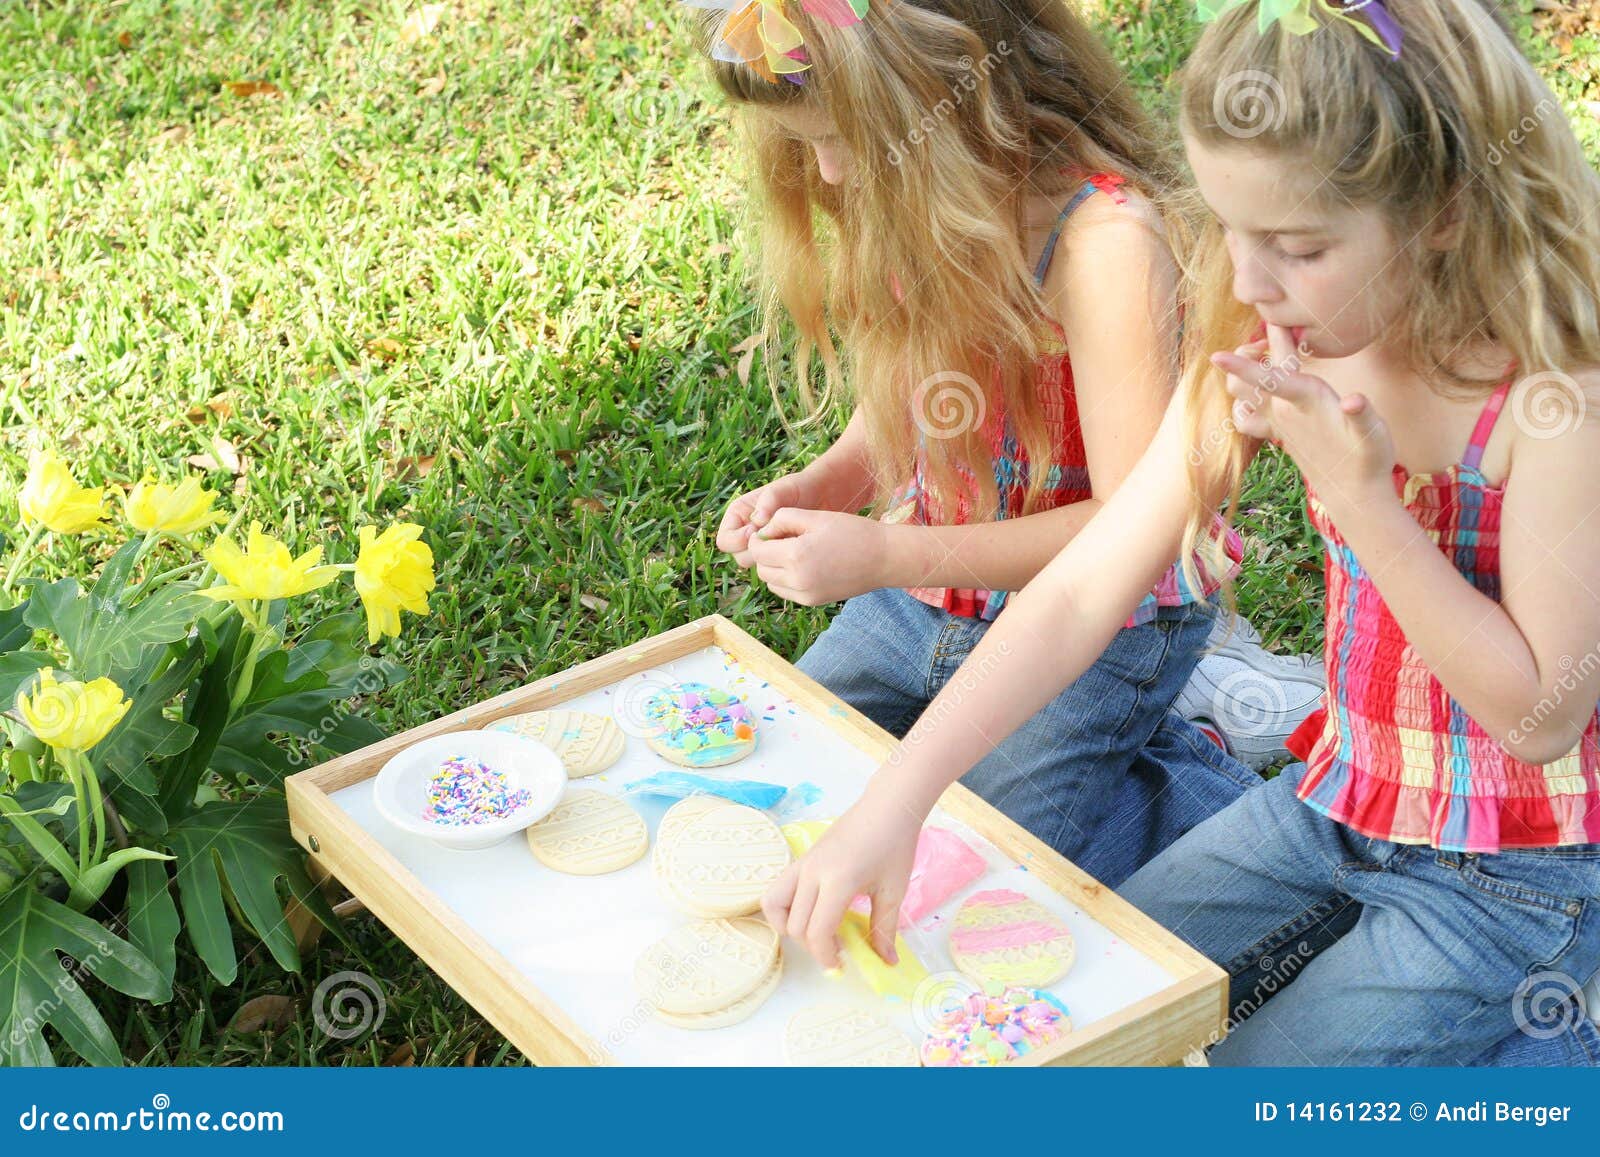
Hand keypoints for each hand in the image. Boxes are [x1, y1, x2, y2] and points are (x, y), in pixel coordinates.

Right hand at [716, 474, 809, 567]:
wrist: (819, 497)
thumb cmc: (797, 489)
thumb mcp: (782, 489)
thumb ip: (768, 501)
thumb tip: (757, 520)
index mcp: (737, 516)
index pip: (725, 540)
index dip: (737, 540)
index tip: (756, 531)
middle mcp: (744, 533)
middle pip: (739, 557)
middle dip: (756, 551)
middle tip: (776, 539)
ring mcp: (760, 546)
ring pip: (756, 565)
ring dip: (770, 557)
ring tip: (787, 542)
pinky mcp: (776, 554)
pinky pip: (773, 566)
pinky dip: (782, 561)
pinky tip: (795, 548)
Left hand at [745, 508, 894, 605]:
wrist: (883, 558)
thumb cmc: (852, 532)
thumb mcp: (816, 517)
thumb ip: (783, 519)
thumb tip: (762, 531)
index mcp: (795, 555)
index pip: (757, 550)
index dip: (758, 538)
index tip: (770, 530)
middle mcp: (797, 580)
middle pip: (761, 569)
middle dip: (765, 554)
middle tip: (782, 540)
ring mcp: (805, 594)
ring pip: (771, 583)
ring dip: (774, 568)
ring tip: (793, 552)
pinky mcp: (813, 601)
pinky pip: (786, 592)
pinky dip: (786, 580)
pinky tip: (803, 565)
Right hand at [762, 786, 921, 968]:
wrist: (887, 807)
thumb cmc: (895, 846)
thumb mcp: (893, 891)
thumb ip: (885, 930)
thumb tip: (887, 962)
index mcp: (837, 881)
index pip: (817, 932)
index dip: (826, 957)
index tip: (841, 966)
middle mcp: (812, 872)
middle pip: (795, 926)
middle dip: (814, 947)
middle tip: (838, 950)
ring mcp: (802, 864)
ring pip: (773, 906)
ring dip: (789, 927)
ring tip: (814, 931)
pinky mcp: (801, 859)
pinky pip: (778, 889)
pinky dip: (783, 908)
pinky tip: (809, 912)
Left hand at [1211, 323, 1396, 513]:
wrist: (1355, 492)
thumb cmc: (1369, 457)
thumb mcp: (1374, 432)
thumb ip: (1361, 413)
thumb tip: (1353, 401)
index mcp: (1304, 400)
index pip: (1271, 373)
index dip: (1247, 359)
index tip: (1218, 350)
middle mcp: (1283, 410)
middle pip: (1249, 376)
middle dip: (1251, 351)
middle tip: (1274, 333)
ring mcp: (1277, 423)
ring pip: (1241, 393)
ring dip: (1243, 373)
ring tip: (1264, 356)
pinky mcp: (1277, 434)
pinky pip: (1246, 416)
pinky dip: (1243, 402)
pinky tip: (1257, 396)